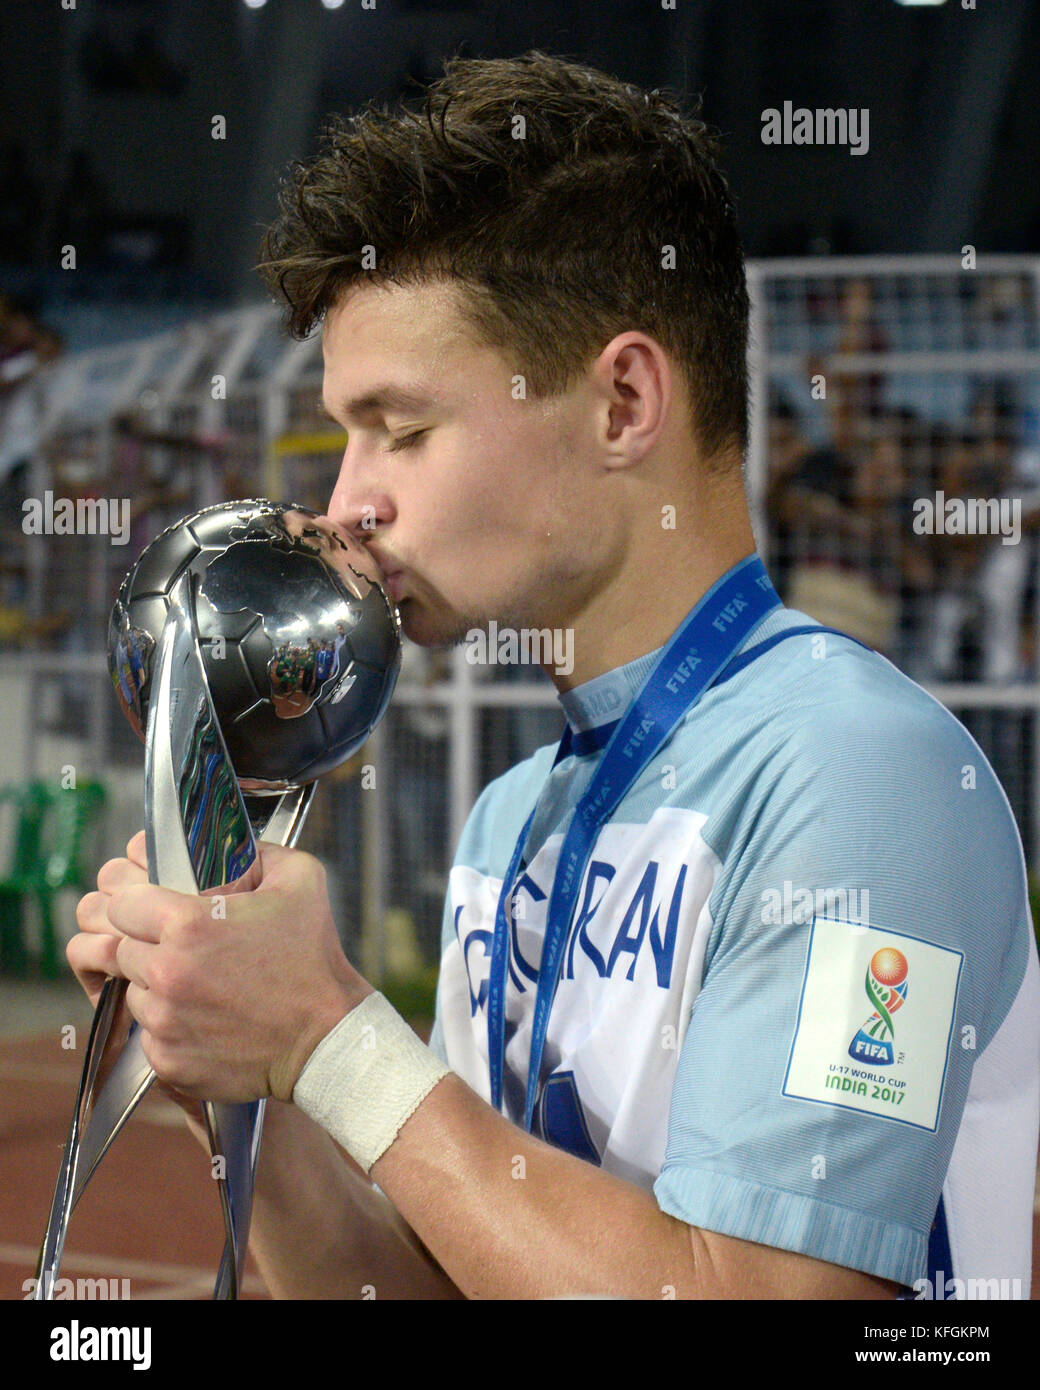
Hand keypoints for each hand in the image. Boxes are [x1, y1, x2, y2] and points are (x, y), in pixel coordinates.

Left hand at [69, 832, 369, 1104]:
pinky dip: (170, 1024)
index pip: (121, 903)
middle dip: (147, 944)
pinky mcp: (168, 1059)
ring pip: (133, 991)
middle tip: (185, 948)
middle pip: (120, 948)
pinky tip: (206, 1016)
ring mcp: (165, 1021)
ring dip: (156, 985)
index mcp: (188, 925)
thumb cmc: (314, 960)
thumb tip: (233, 842)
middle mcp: (168, 973)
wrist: (327, 1039)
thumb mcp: (302, 880)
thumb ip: (258, 851)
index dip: (138, 902)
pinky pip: (148, 1033)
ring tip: (201, 984)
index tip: (155, 909)